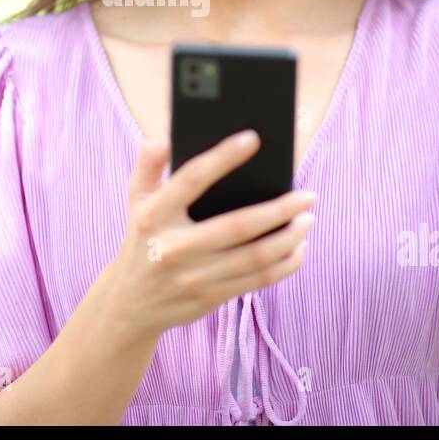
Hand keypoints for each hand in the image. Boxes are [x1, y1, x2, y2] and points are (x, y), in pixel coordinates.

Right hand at [102, 131, 315, 341]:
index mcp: (155, 215)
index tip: (254, 139)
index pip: (192, 179)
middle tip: (308, 195)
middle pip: (237, 226)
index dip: (222, 157)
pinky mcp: (209, 298)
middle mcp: (174, 247)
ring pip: (254, 257)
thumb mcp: (137, 199)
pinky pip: (256, 281)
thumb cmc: (142, 237)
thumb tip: (165, 137)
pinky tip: (298, 248)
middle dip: (279, 209)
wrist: (130, 303)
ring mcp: (193, 276)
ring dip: (289, 238)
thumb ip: (149, 164)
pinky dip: (284, 265)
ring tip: (308, 219)